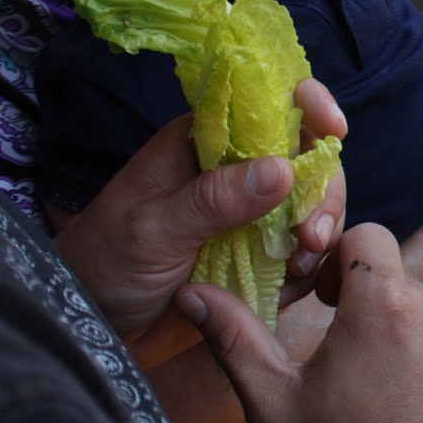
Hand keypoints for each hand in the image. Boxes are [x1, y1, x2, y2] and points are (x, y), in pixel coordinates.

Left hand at [52, 79, 347, 358]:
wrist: (88, 320)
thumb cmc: (104, 261)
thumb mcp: (152, 229)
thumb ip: (214, 199)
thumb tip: (283, 168)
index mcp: (205, 142)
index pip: (267, 103)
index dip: (309, 104)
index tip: (334, 128)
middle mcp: (236, 170)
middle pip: (307, 159)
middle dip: (323, 192)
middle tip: (310, 236)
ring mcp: (251, 214)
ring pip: (313, 205)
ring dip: (319, 232)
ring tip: (300, 266)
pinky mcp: (259, 254)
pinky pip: (303, 252)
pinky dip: (307, 268)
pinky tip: (290, 285)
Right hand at [175, 224, 422, 422]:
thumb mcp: (274, 408)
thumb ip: (235, 339)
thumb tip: (190, 294)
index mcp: (384, 306)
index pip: (368, 237)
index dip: (344, 265)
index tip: (333, 306)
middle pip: (406, 287)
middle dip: (381, 316)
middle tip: (360, 376)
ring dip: (422, 348)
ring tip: (400, 409)